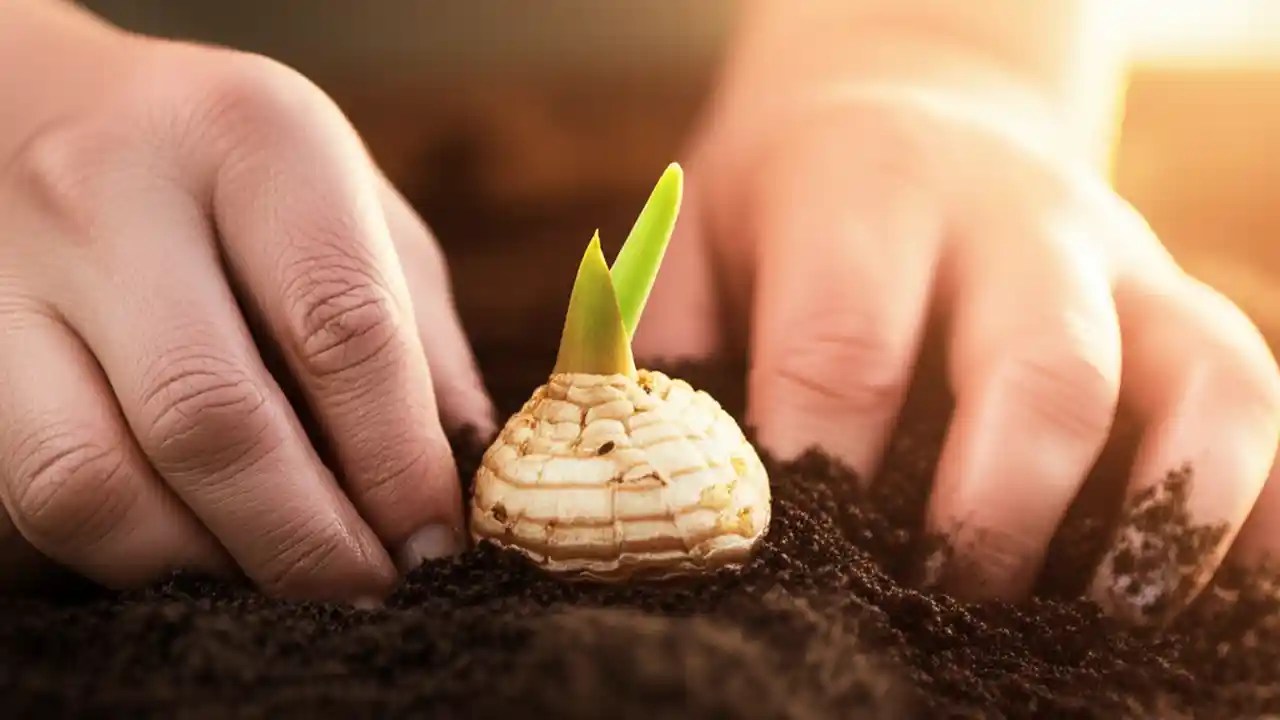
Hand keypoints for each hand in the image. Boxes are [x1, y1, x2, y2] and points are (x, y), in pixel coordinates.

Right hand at [0, 4, 493, 602]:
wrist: (34, 101)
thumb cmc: (232, 170)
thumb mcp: (349, 203)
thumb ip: (413, 330)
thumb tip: (463, 477)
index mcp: (254, 139)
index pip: (341, 328)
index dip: (398, 465)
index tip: (434, 545)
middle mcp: (115, 194)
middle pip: (209, 418)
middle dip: (306, 543)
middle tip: (368, 592)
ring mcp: (9, 273)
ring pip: (88, 481)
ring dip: (203, 566)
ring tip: (280, 583)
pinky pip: (30, 495)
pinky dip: (127, 551)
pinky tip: (199, 546)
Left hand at [637, 9, 1279, 623]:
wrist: (915, 92)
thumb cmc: (794, 199)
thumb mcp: (702, 239)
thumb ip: (675, 355)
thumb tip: (656, 503)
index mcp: (866, 197)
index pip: (848, 347)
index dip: (825, 473)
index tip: (799, 562)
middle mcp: (1014, 222)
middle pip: (1040, 372)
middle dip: (996, 515)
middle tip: (941, 605)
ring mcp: (1120, 261)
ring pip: (1202, 382)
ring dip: (1165, 522)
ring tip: (1103, 626)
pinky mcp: (1183, 301)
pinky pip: (1261, 397)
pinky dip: (1258, 506)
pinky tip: (1232, 596)